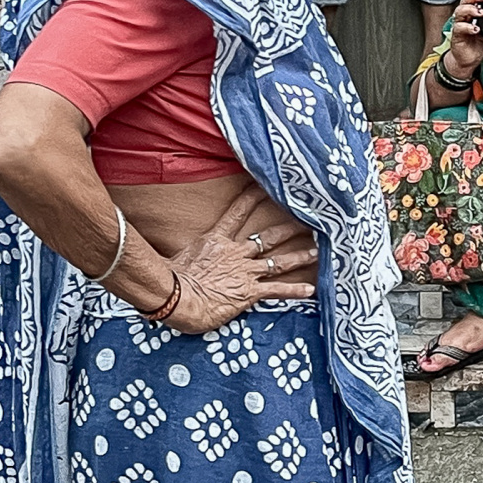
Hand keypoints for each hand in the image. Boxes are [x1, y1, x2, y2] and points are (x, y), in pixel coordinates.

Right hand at [163, 186, 317, 333]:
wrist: (176, 297)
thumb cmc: (169, 280)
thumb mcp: (174, 257)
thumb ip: (181, 251)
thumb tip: (166, 251)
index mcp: (216, 242)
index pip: (237, 214)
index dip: (251, 199)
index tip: (264, 186)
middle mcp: (235, 254)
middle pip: (267, 237)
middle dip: (288, 228)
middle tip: (306, 221)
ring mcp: (245, 272)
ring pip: (278, 262)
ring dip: (299, 257)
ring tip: (316, 252)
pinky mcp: (249, 292)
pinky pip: (277, 290)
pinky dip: (295, 290)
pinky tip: (311, 290)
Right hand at [440, 0, 482, 82]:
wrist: (469, 59)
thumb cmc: (479, 43)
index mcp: (473, 12)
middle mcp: (465, 16)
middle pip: (466, 0)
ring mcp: (460, 24)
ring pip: (460, 11)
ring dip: (470, 9)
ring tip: (480, 12)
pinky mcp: (457, 35)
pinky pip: (459, 28)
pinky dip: (467, 27)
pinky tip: (475, 28)